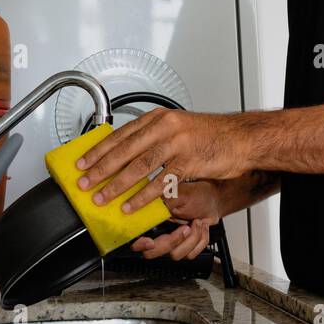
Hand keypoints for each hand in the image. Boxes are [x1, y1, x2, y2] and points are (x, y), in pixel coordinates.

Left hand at [76, 109, 249, 213]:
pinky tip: (132, 206)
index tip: (82, 163)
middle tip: (84, 183)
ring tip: (102, 198)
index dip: (99, 150)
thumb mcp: (177, 127)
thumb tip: (126, 153)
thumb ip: (153, 137)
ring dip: (117, 185)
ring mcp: (177, 144)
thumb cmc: (211, 135)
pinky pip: (160, 182)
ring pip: (139, 167)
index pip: (121, 134)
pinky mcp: (188, 162)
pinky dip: (143, 196)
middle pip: (125, 150)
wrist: (241, 138)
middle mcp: (165, 127)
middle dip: (100, 169)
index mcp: (158, 118)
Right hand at [130, 182, 221, 260]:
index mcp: (152, 218)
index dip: (140, 244)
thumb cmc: (196, 193)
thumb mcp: (177, 194)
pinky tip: (201, 227)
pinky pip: (190, 254)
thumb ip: (160, 202)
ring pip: (175, 255)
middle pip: (153, 253)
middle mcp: (159, 232)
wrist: (214, 199)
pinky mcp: (185, 246)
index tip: (150, 242)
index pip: (135, 238)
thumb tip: (142, 206)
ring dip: (191, 239)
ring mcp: (172, 240)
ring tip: (196, 223)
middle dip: (172, 242)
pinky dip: (200, 240)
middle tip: (185, 228)